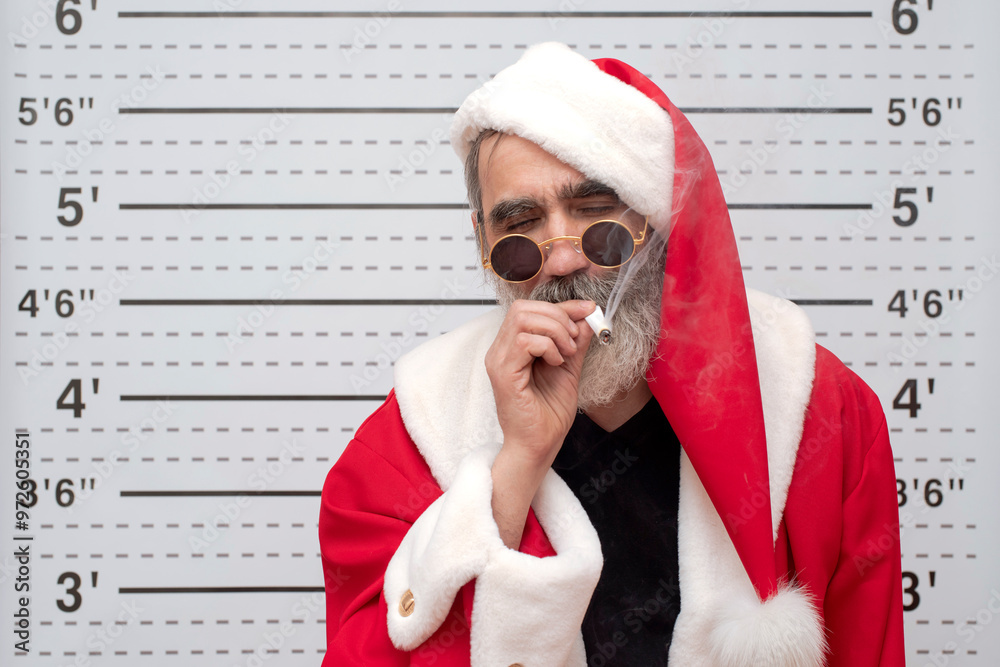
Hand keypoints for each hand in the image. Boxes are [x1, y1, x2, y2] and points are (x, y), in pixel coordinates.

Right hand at [485, 298, 594, 546]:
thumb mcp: (568, 369)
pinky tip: (555, 363)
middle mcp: (500, 350)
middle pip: (523, 307)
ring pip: (523, 319)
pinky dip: (547, 346)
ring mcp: (498, 361)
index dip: (562, 305)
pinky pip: (524, 341)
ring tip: (565, 354)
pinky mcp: (503, 374)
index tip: (588, 309)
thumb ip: (575, 343)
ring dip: (554, 331)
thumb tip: (587, 317)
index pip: (530, 309)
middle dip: (557, 317)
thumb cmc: (548, 414)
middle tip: (573, 342)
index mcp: (512, 347)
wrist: (540, 446)